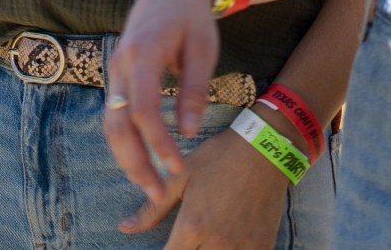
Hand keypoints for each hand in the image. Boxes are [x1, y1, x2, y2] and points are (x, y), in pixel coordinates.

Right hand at [104, 0, 224, 201]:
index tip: (178, 166)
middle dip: (135, 163)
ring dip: (126, 158)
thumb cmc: (192, 16)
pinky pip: (114, 115)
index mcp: (142, 52)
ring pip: (110, 124)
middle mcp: (120, 63)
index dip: (158, 142)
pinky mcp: (116, 76)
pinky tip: (143, 161)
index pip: (143, 109)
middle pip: (117, 123)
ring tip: (150, 186)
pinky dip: (125, 142)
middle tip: (158, 193)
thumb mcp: (203, 49)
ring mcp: (114, 70)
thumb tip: (189, 133)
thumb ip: (194, 90)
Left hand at [119, 117, 291, 247]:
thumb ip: (153, 208)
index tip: (165, 247)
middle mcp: (217, 243)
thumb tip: (124, 228)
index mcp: (193, 226)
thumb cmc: (220, 158)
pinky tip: (224, 244)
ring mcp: (242, 248)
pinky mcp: (262, 246)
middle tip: (184, 242)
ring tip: (201, 243)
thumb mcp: (182, 177)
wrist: (267, 150)